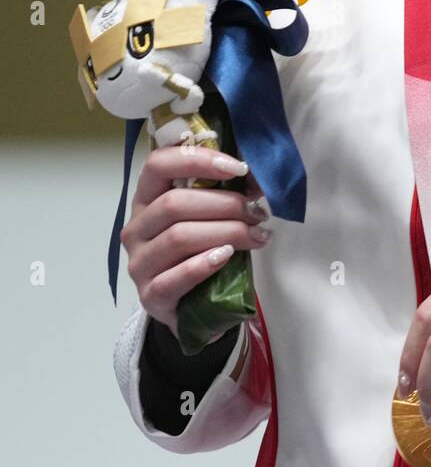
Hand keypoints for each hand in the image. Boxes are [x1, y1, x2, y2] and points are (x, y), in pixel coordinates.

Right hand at [120, 144, 271, 339]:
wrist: (194, 307)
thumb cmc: (202, 251)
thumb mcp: (206, 217)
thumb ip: (221, 193)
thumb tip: (255, 177)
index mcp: (147, 199)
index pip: (158, 165)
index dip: (197, 159)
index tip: (237, 168)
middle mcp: (136, 228)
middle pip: (174, 203)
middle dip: (225, 204)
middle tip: (257, 213)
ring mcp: (139, 263)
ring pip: (178, 237)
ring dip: (226, 232)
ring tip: (256, 235)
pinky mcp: (149, 296)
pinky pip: (175, 276)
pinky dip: (204, 263)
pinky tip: (226, 256)